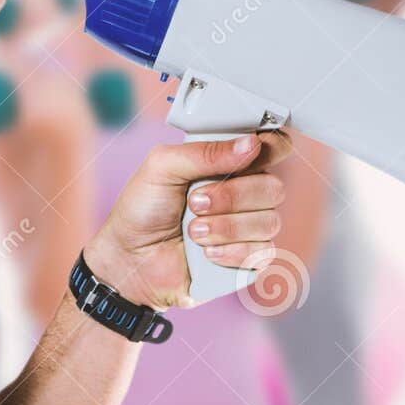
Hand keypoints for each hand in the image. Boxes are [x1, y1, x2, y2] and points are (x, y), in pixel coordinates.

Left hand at [83, 132, 291, 309]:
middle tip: (196, 202)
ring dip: (227, 227)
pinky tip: (206, 253)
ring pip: (269, 222)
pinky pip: (262, 253)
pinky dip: (231, 252)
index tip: (250, 154)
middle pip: (274, 187)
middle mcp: (245, 194)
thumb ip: (205, 152)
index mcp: (229, 164)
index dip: (271, 147)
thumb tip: (250, 145)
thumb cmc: (142, 210)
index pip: (273, 147)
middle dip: (233, 196)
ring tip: (193, 231)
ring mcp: (249, 228)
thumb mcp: (163, 167)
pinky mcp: (248, 260)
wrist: (129, 259)